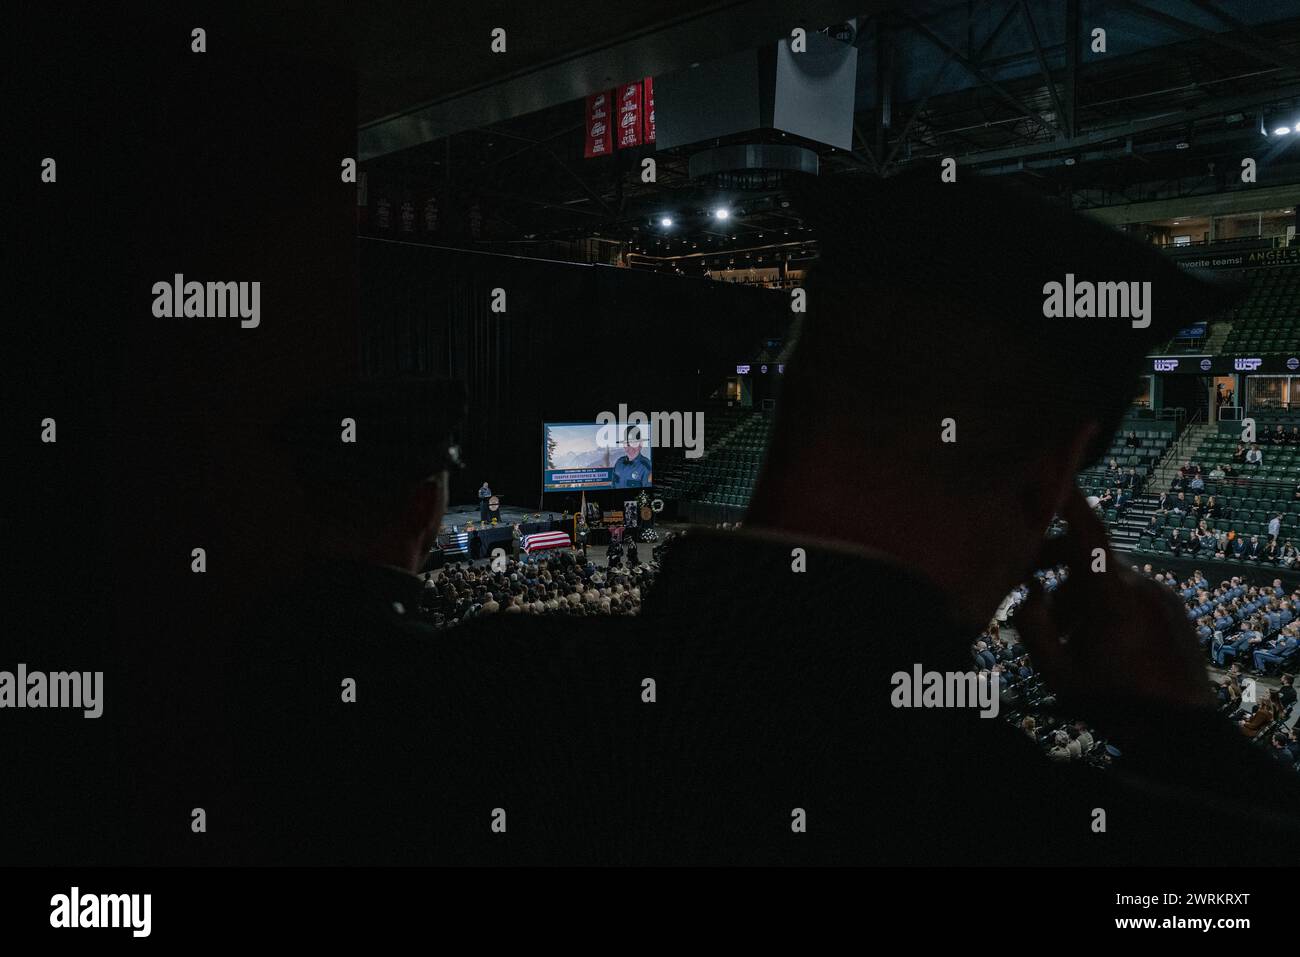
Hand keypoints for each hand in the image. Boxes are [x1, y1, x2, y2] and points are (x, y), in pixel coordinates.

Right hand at [1015, 488, 1213, 712]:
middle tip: (1028, 587)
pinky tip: (1099, 644)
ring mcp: (1161, 597)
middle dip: (1054, 565)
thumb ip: (1032, 626)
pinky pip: (1132, 593)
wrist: (1179, 735)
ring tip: (1067, 638)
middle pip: (1088, 556)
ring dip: (1080, 595)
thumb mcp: (1057, 673)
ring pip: (1108, 578)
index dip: (1068, 501)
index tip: (1051, 477)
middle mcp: (1141, 587)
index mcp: (1112, 598)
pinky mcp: (1173, 610)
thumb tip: (1028, 593)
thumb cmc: (1115, 704)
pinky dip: (1107, 605)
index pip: (1088, 532)